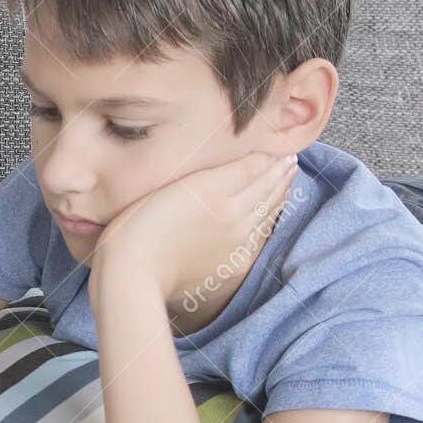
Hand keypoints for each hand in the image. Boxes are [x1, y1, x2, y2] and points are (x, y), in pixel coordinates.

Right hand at [91, 150, 299, 300]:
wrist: (133, 273)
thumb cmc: (141, 225)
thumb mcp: (179, 187)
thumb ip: (221, 172)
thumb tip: (258, 160)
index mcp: (218, 192)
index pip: (253, 170)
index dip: (268, 159)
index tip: (280, 149)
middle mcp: (234, 217)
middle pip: (264, 191)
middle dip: (279, 175)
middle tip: (290, 163)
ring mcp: (234, 244)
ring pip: (266, 215)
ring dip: (279, 197)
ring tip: (287, 182)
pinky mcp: (230, 266)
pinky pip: (259, 240)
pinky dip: (270, 224)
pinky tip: (269, 219)